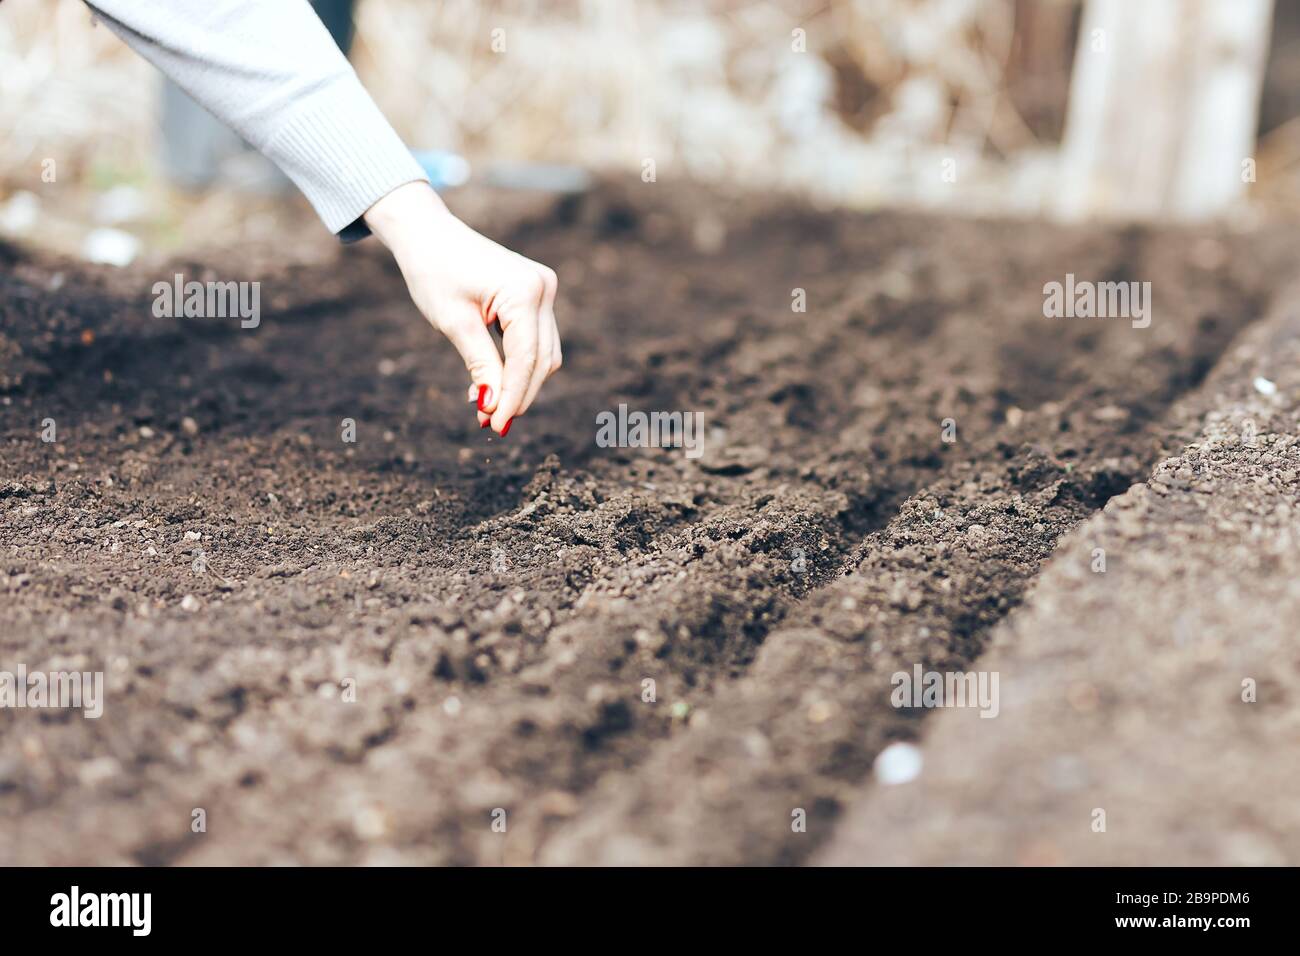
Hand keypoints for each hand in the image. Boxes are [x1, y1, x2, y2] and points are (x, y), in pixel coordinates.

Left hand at [364, 181, 561, 433]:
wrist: (427, 233)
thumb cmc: (433, 271)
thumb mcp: (454, 324)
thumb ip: (481, 366)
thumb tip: (493, 408)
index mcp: (524, 291)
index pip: (526, 358)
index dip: (513, 397)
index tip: (495, 426)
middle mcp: (542, 288)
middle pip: (542, 360)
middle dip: (518, 394)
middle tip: (491, 424)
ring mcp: (543, 289)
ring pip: (543, 353)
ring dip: (520, 383)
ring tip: (487, 407)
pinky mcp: (536, 293)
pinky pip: (535, 339)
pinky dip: (517, 364)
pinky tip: (493, 383)